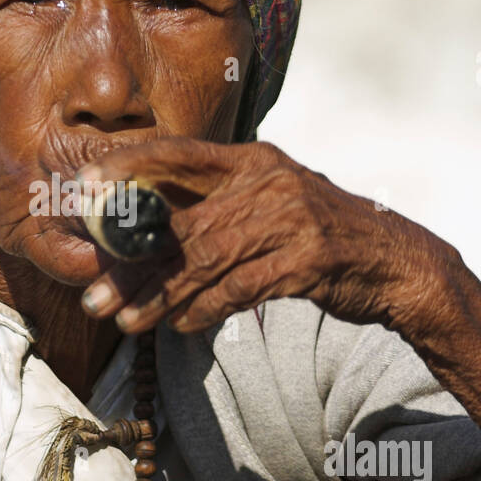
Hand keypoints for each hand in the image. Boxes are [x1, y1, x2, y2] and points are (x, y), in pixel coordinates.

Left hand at [76, 137, 456, 337]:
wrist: (397, 263)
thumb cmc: (321, 235)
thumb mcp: (272, 202)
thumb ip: (218, 205)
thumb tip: (147, 227)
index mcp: (252, 159)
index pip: (178, 153)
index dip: (127, 166)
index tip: (83, 184)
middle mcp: (268, 180)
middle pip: (181, 220)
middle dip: (131, 259)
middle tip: (93, 290)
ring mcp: (290, 219)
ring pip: (204, 260)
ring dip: (159, 297)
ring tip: (126, 321)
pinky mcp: (308, 260)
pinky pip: (239, 288)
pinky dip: (205, 309)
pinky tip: (181, 326)